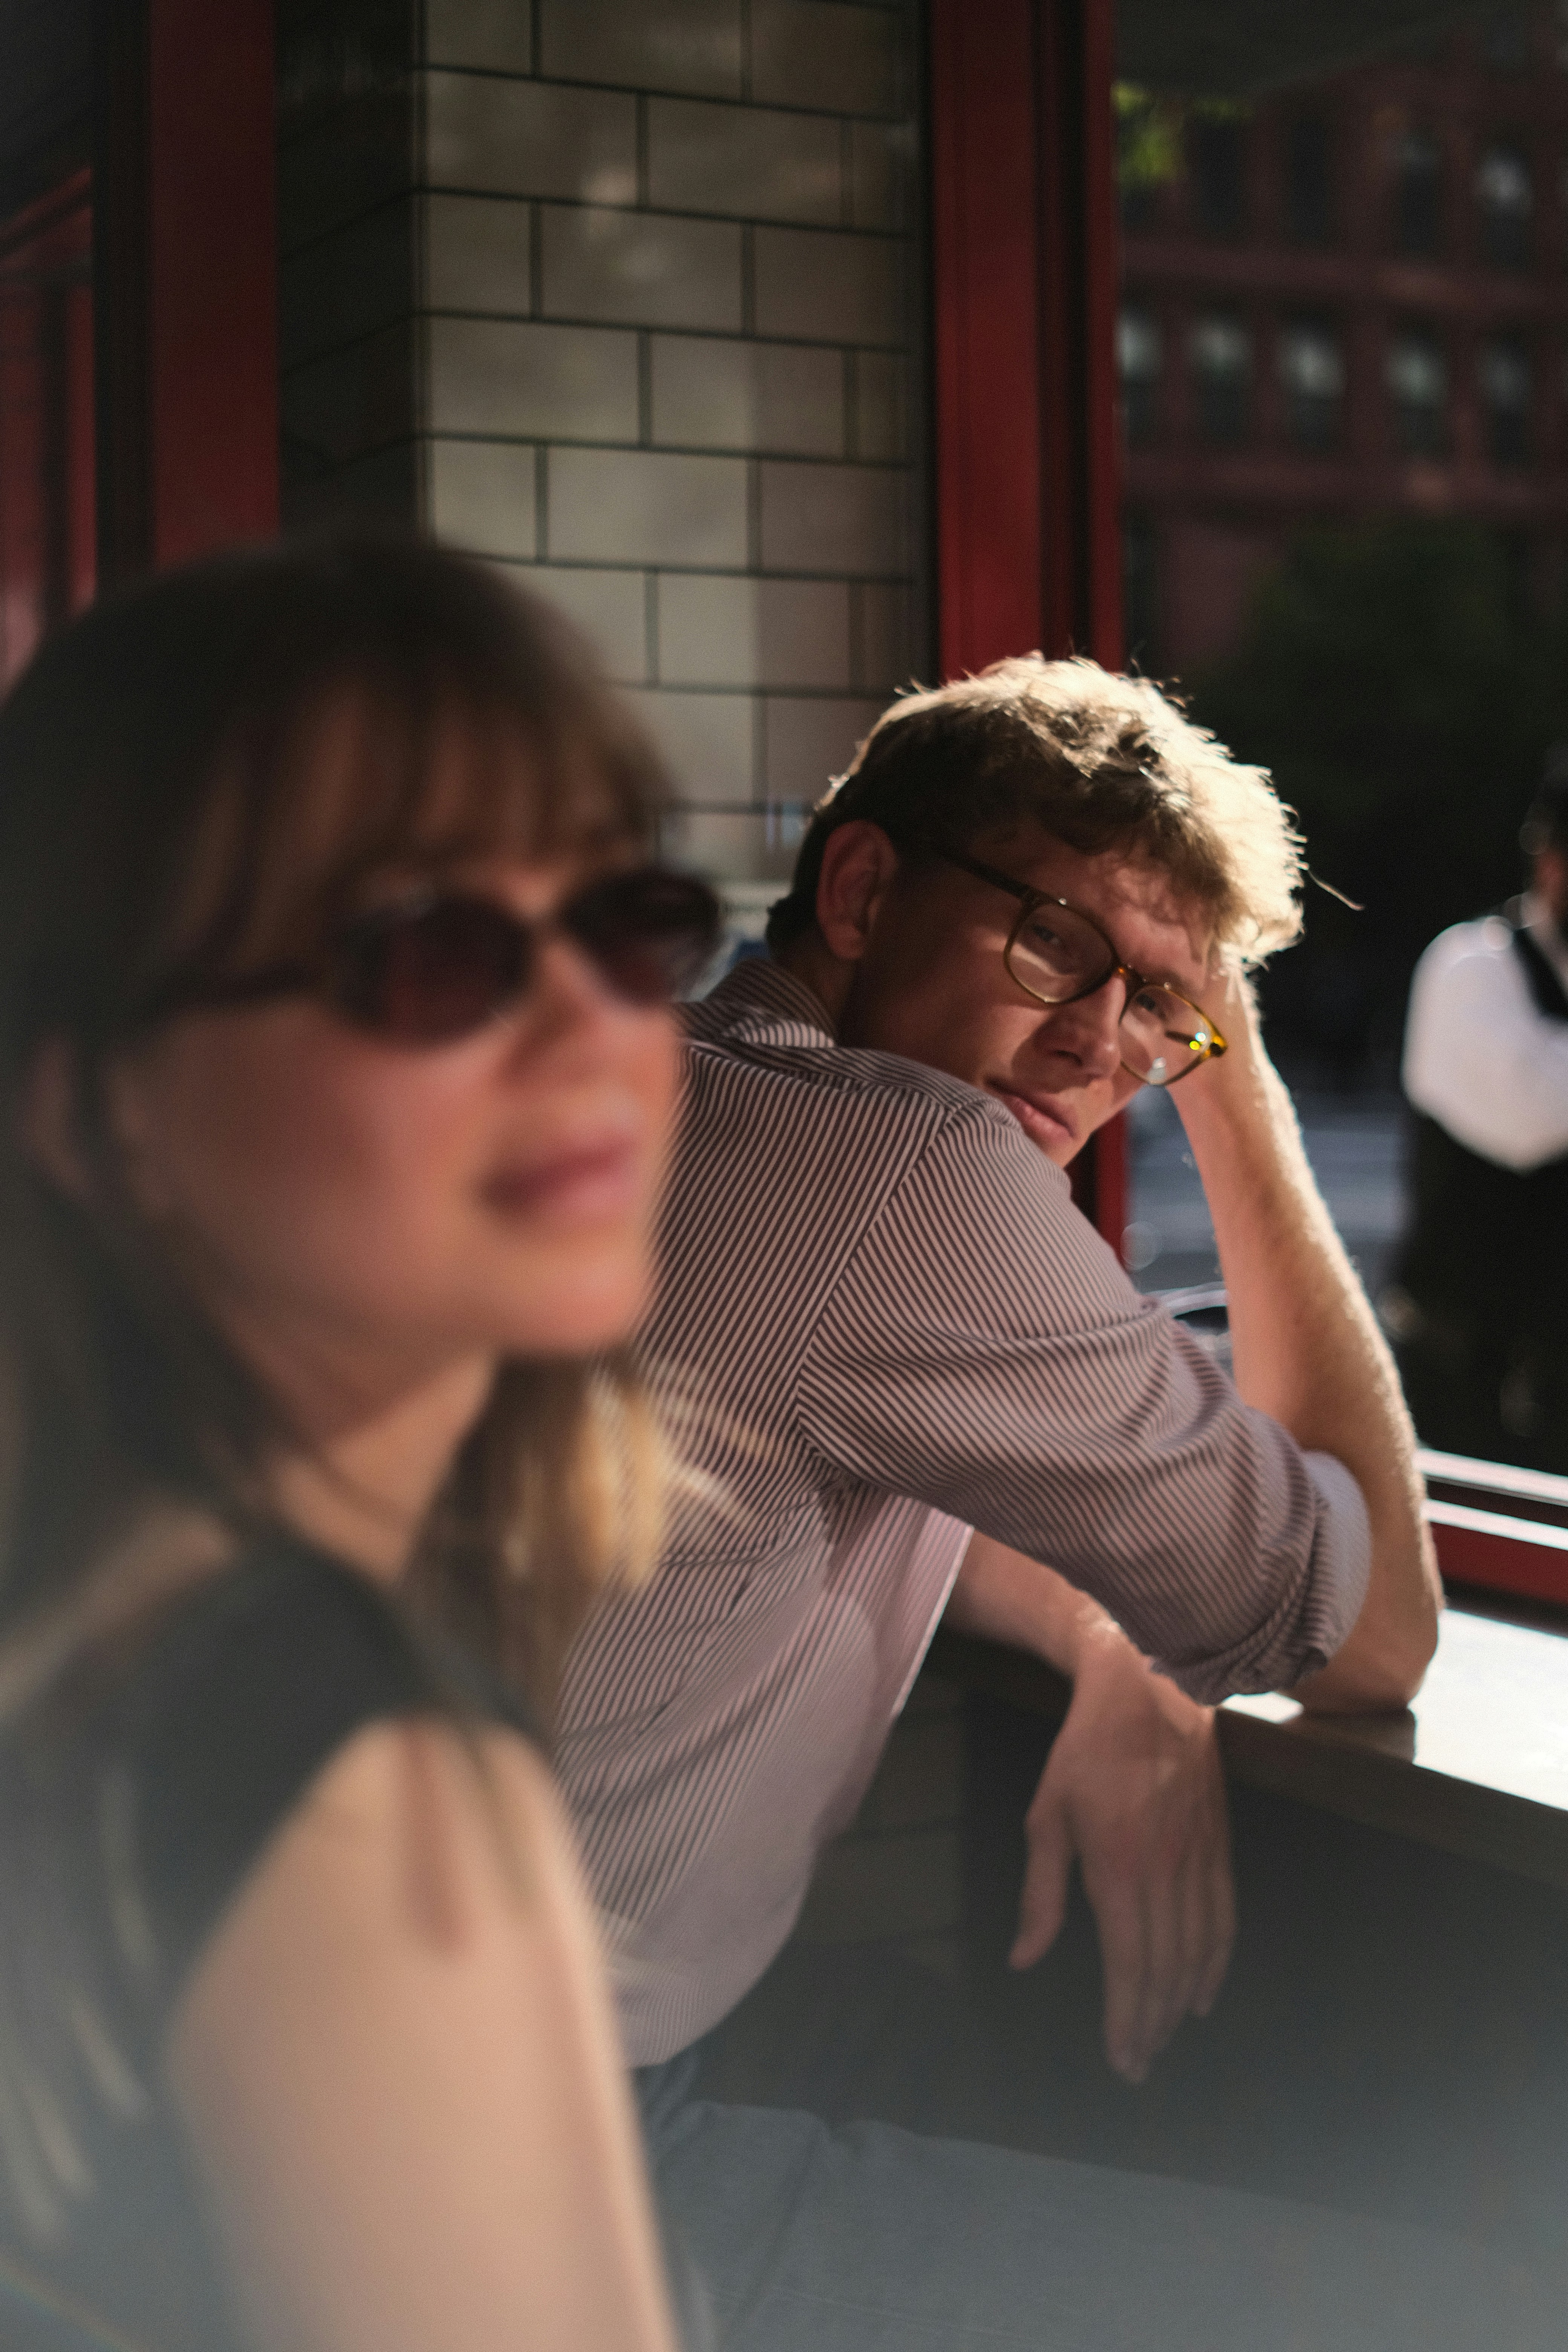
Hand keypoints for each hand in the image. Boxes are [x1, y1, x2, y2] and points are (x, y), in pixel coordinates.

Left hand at [1011, 1628, 1234, 2083]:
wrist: (1149, 1692)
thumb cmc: (1085, 1754)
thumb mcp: (1046, 1818)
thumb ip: (1040, 1895)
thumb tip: (1025, 1959)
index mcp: (1119, 1868)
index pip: (1128, 1965)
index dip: (1125, 2018)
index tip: (1120, 2056)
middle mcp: (1167, 1872)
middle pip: (1167, 1970)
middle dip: (1153, 2025)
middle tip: (1140, 2062)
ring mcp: (1200, 1860)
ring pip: (1200, 1952)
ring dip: (1184, 2002)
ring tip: (1165, 2036)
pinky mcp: (1221, 1846)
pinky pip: (1224, 1919)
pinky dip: (1217, 1962)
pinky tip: (1205, 1992)